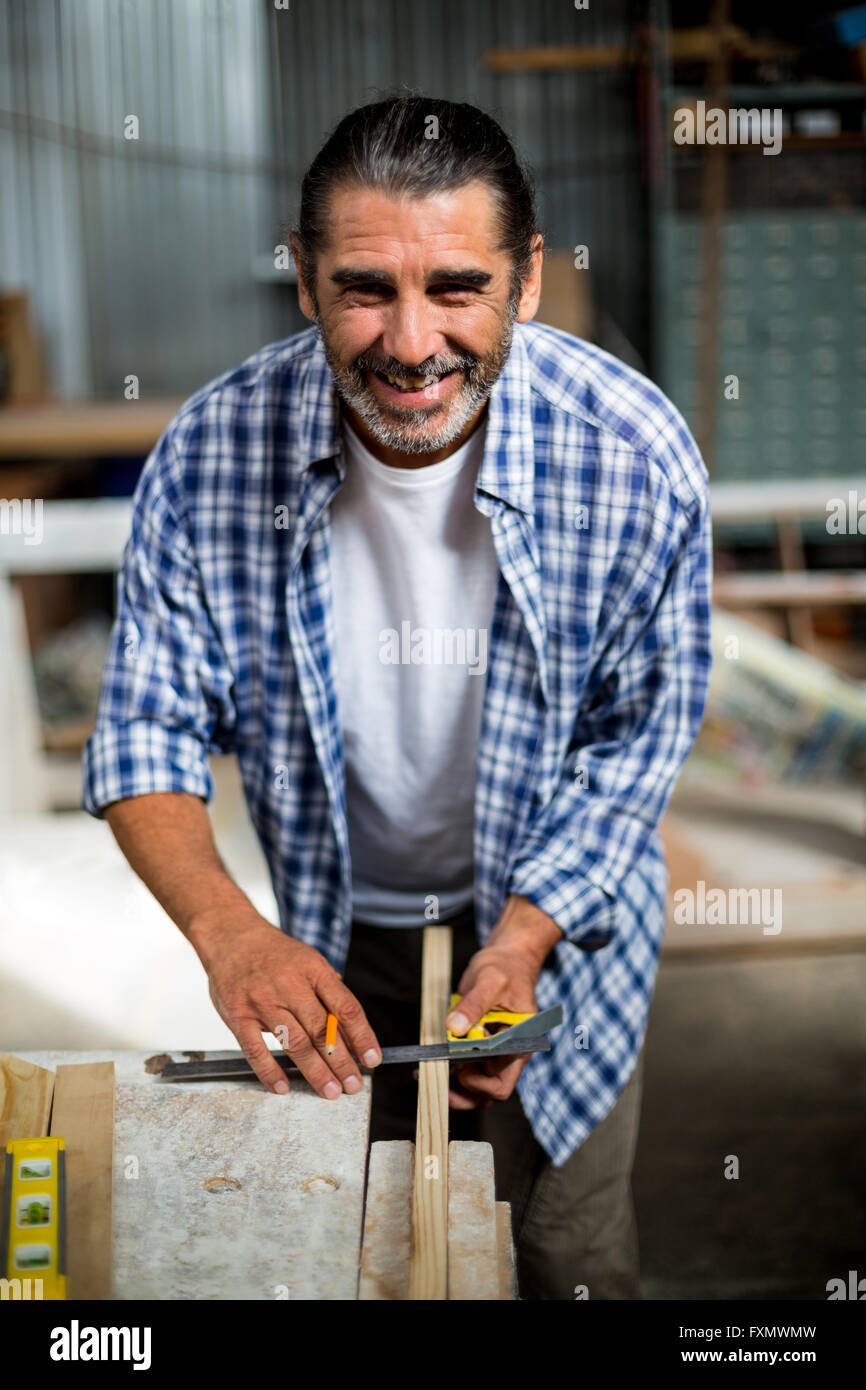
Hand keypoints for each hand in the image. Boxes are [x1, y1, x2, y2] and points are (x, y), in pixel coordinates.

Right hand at [191, 907, 380, 1097]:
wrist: (233, 936)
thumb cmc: (277, 955)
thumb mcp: (310, 962)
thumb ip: (328, 995)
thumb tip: (351, 1036)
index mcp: (314, 970)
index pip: (346, 1007)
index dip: (363, 1036)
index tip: (372, 1059)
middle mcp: (290, 985)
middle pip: (322, 1031)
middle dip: (342, 1062)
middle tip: (354, 1085)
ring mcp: (263, 1001)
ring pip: (294, 1043)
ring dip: (316, 1071)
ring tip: (330, 1091)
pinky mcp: (238, 1015)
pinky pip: (256, 1049)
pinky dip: (270, 1071)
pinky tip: (283, 1087)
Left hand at [444, 895, 562, 1110]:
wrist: (508, 959)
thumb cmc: (505, 968)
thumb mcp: (490, 980)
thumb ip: (474, 1004)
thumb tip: (455, 1027)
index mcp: (520, 1042)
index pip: (500, 1080)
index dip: (476, 1081)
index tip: (454, 1066)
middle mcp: (511, 1054)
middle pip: (490, 1092)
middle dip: (463, 1091)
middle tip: (435, 1075)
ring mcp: (497, 1054)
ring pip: (479, 1089)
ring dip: (455, 1087)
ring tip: (427, 1074)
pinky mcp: (483, 1049)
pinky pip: (470, 1072)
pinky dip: (452, 1073)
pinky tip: (430, 1064)